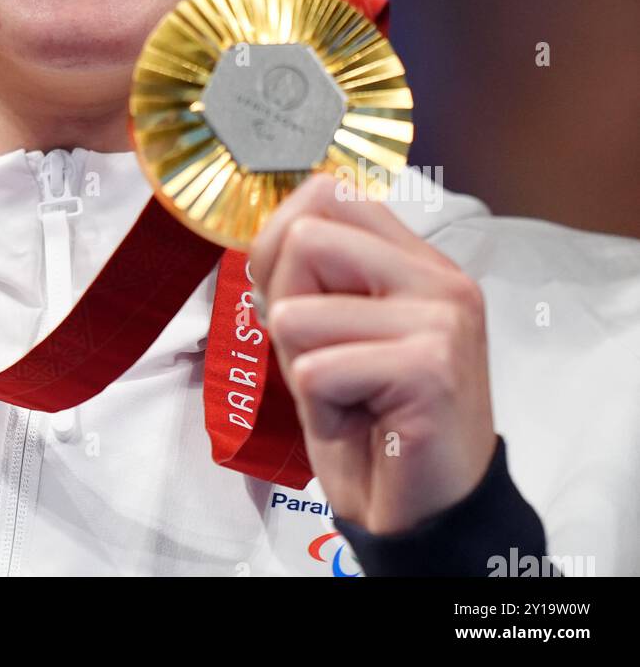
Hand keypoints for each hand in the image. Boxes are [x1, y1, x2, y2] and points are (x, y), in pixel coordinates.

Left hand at [248, 172, 497, 533]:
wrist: (423, 515)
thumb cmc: (371, 420)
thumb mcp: (329, 328)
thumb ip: (310, 271)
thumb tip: (267, 233)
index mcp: (417, 259)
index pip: (328, 193)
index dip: (283, 242)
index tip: (298, 300)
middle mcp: (439, 278)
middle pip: (305, 239)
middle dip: (286, 305)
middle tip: (326, 360)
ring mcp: (441, 320)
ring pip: (298, 312)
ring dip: (302, 367)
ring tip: (348, 394)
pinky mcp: (430, 370)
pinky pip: (316, 370)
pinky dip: (319, 407)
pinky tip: (361, 421)